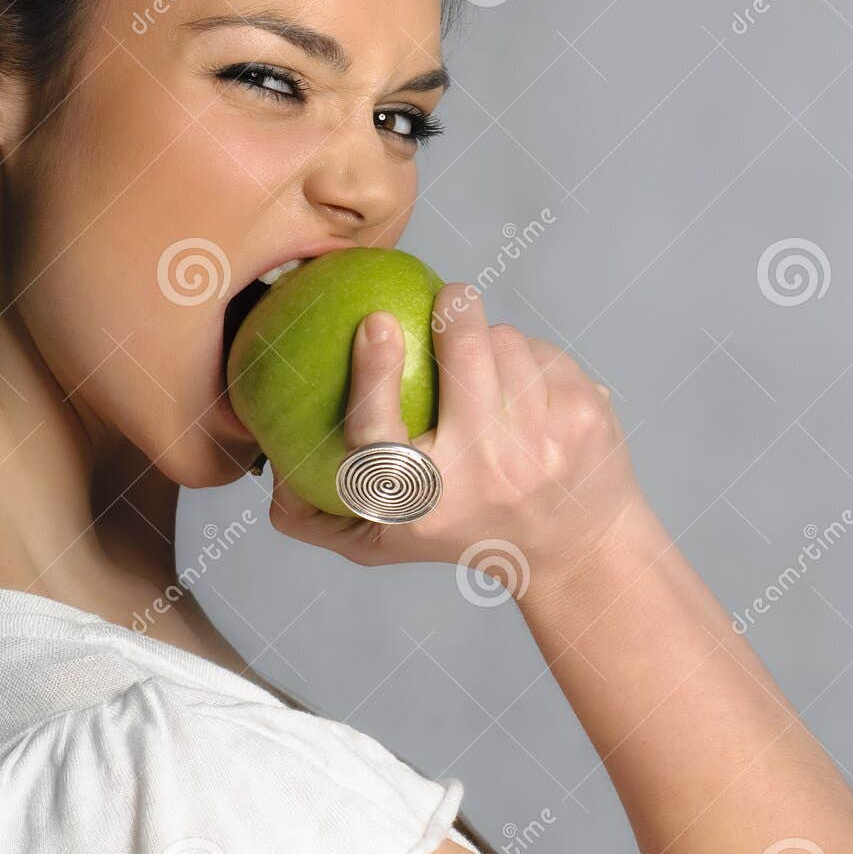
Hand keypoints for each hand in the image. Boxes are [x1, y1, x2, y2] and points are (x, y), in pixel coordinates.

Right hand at [268, 282, 646, 590]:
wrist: (575, 554)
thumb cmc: (460, 533)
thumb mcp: (384, 543)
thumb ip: (317, 517)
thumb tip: (266, 475)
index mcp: (424, 503)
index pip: (381, 437)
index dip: (371, 374)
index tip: (374, 323)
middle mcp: (485, 477)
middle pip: (465, 357)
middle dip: (455, 309)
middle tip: (447, 299)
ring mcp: (543, 448)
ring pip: (508, 343)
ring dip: (495, 341)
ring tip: (487, 359)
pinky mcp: (586, 422)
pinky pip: (548, 354)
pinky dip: (535, 359)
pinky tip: (531, 386)